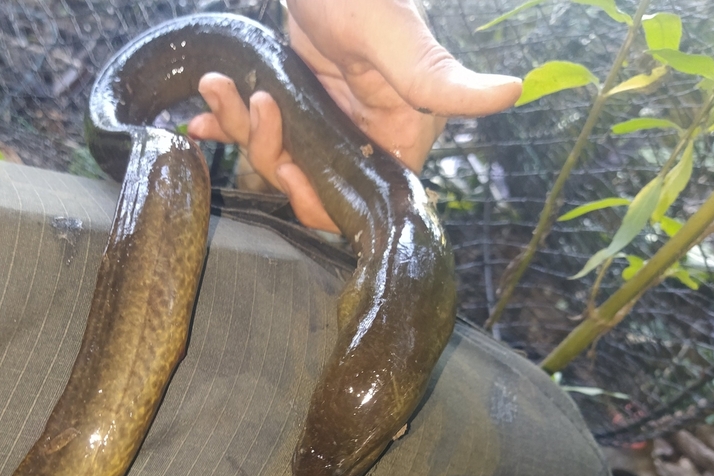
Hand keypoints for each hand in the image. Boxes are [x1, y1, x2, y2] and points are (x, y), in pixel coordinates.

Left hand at [187, 0, 521, 231]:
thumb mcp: (395, 38)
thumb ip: (440, 79)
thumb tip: (510, 94)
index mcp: (400, 134)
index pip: (363, 198)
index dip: (322, 198)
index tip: (292, 170)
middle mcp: (366, 138)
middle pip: (312, 184)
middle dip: (272, 153)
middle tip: (256, 106)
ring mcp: (327, 124)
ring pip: (278, 159)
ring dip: (241, 127)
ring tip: (218, 86)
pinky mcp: (296, 107)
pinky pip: (258, 134)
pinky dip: (227, 125)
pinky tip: (203, 116)